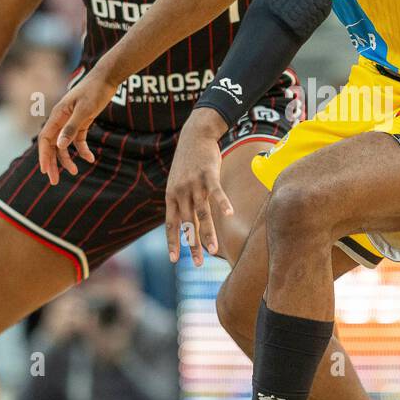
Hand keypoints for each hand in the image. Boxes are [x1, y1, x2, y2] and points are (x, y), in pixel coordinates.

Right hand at [37, 71, 115, 183]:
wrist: (107, 78)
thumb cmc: (94, 91)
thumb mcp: (84, 111)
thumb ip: (72, 128)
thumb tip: (60, 146)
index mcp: (57, 115)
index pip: (45, 139)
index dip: (44, 155)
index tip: (45, 171)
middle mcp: (61, 119)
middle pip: (52, 144)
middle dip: (53, 163)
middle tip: (54, 181)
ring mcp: (71, 121)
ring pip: (64, 144)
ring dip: (67, 159)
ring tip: (75, 172)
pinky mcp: (82, 122)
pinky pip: (78, 140)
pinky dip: (83, 150)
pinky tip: (90, 158)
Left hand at [164, 109, 232, 265]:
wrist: (194, 135)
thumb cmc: (189, 161)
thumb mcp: (178, 181)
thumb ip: (182, 201)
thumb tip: (185, 221)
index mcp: (171, 196)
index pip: (170, 224)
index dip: (173, 242)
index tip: (174, 260)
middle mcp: (181, 192)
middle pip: (187, 224)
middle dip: (192, 246)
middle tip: (198, 264)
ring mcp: (194, 184)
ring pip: (202, 213)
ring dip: (208, 233)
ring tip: (213, 250)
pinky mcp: (208, 174)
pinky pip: (217, 192)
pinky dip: (223, 203)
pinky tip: (229, 214)